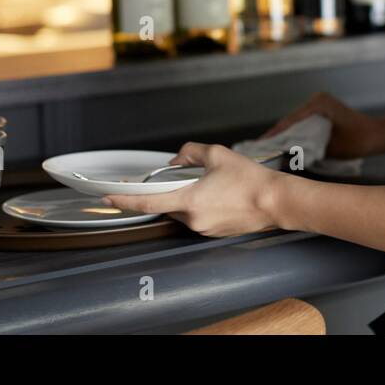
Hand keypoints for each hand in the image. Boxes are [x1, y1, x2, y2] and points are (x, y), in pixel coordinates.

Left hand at [101, 142, 284, 237]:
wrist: (276, 202)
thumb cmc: (250, 180)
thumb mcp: (217, 155)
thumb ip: (191, 152)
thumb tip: (178, 157)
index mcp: (189, 200)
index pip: (148, 202)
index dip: (125, 199)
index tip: (108, 197)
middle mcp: (193, 219)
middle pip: (168, 204)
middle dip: (170, 190)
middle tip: (184, 176)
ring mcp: (204, 229)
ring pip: (183, 210)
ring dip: (188, 197)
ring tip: (214, 184)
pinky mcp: (214, 232)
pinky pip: (198, 216)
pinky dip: (201, 204)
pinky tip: (219, 194)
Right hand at [259, 90, 384, 159]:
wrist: (377, 136)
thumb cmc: (358, 141)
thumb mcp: (331, 149)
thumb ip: (308, 150)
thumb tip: (285, 157)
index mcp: (318, 103)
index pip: (290, 120)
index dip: (274, 134)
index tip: (259, 145)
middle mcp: (316, 100)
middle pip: (290, 120)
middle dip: (275, 135)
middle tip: (257, 150)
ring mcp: (318, 104)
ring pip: (295, 122)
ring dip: (283, 135)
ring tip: (265, 149)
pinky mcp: (320, 111)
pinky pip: (302, 124)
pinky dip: (293, 134)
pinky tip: (282, 145)